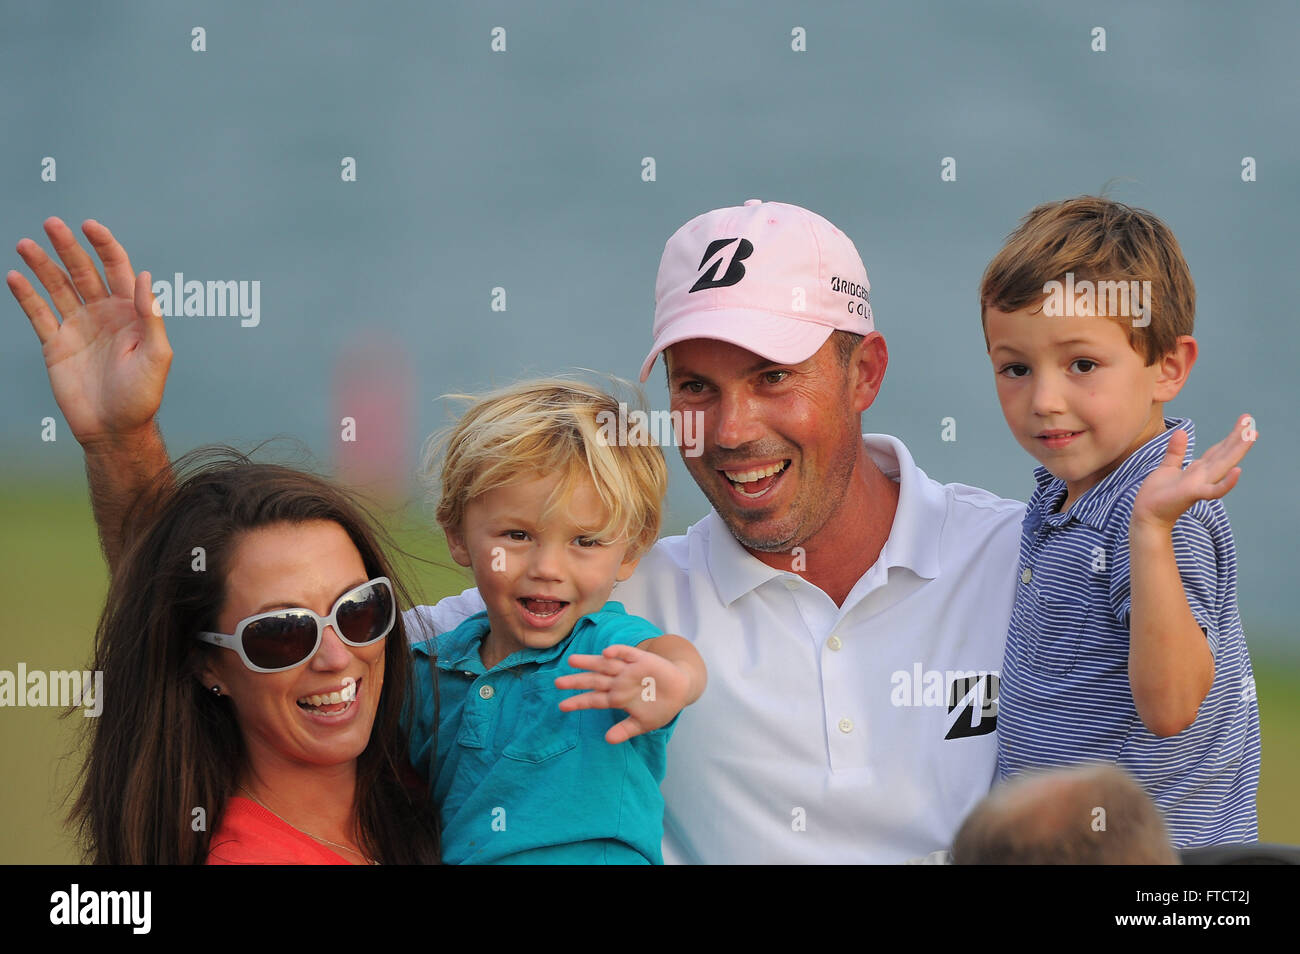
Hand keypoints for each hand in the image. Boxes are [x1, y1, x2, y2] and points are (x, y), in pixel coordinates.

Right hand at [7, 217, 170, 447]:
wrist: (114, 429)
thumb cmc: (142, 396)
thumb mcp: (157, 355)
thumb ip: (151, 316)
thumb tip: (145, 277)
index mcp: (130, 312)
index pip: (117, 269)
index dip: (104, 245)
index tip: (89, 226)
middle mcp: (103, 314)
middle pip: (83, 271)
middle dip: (68, 247)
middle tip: (51, 223)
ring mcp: (78, 327)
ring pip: (57, 287)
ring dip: (42, 265)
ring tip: (26, 244)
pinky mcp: (56, 344)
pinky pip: (39, 313)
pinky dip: (26, 295)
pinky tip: (15, 276)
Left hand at [555, 644, 690, 743]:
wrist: (682, 689)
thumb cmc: (659, 706)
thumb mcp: (643, 723)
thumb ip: (625, 730)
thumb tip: (608, 740)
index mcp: (618, 697)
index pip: (594, 699)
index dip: (579, 702)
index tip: (562, 707)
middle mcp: (620, 682)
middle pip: (595, 680)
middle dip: (577, 681)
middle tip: (557, 682)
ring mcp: (630, 670)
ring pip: (606, 664)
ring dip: (590, 662)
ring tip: (572, 660)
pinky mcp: (643, 660)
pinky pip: (628, 653)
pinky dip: (617, 652)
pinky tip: (606, 652)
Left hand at [1132, 415, 1256, 533]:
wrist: (1148, 516)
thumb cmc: (1158, 495)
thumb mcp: (1167, 468)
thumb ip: (1176, 451)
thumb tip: (1181, 431)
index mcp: (1198, 469)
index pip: (1218, 450)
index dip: (1231, 436)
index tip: (1245, 421)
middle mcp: (1203, 475)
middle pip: (1224, 453)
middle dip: (1238, 437)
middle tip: (1251, 419)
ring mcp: (1200, 485)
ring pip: (1223, 466)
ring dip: (1237, 451)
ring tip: (1251, 435)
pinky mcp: (1192, 494)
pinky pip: (1213, 490)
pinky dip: (1226, 483)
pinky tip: (1237, 472)